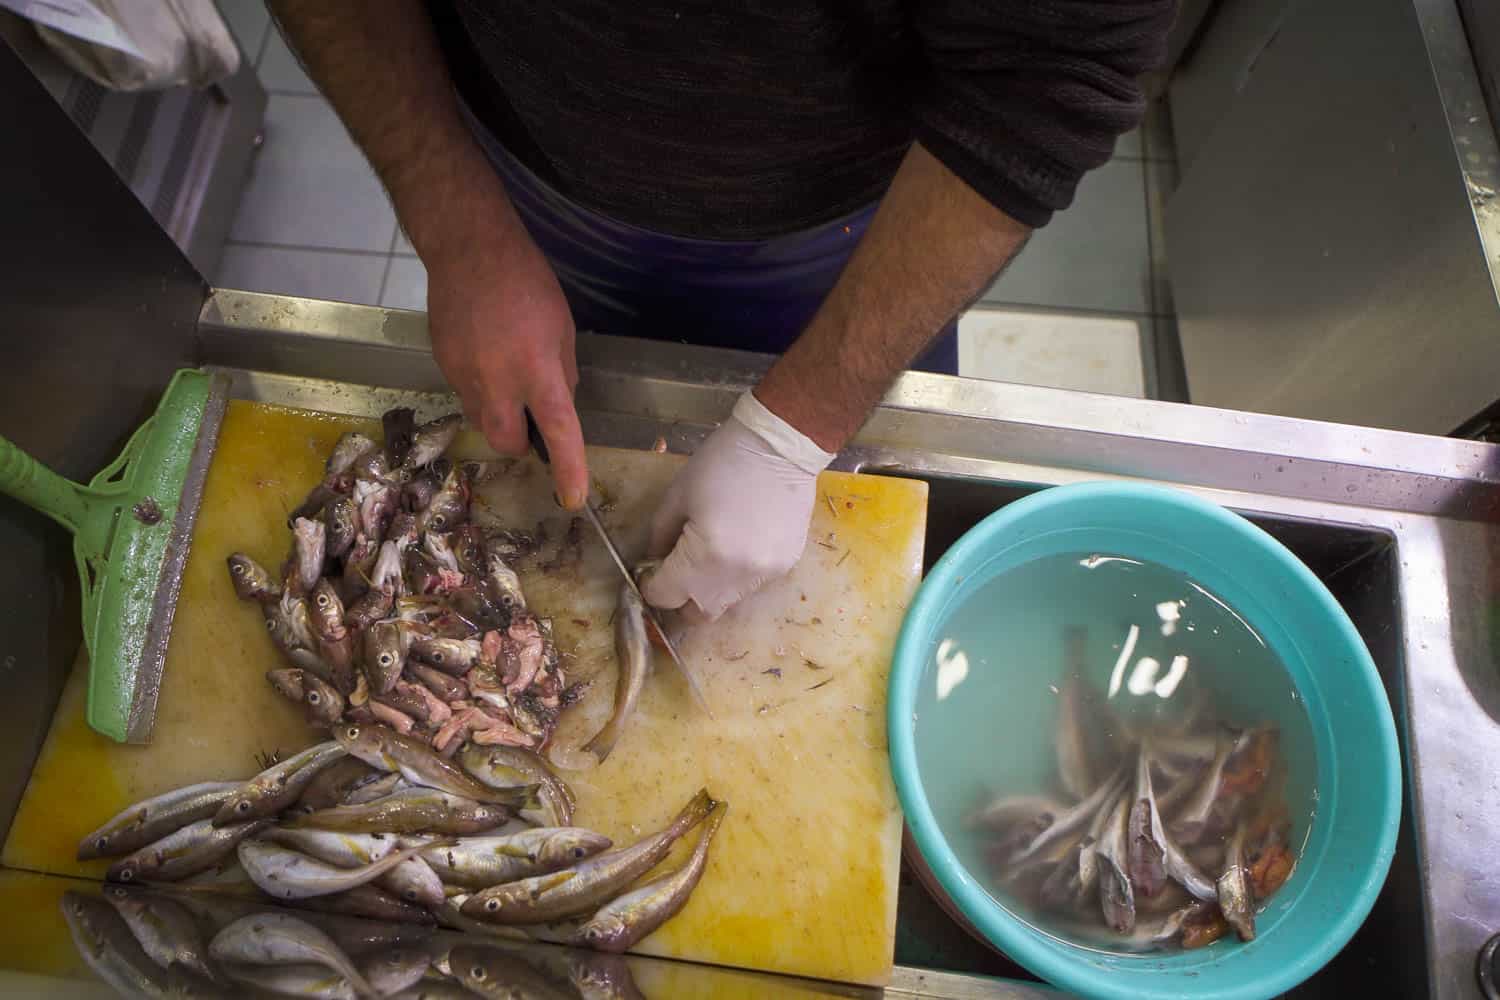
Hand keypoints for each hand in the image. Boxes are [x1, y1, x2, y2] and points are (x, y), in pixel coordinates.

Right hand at [422, 225, 588, 507]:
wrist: (468, 249)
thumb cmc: (526, 283)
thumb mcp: (561, 328)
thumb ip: (561, 375)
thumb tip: (556, 409)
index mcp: (536, 369)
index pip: (557, 431)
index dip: (568, 469)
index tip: (572, 497)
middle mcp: (497, 381)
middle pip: (506, 443)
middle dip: (521, 442)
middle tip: (532, 416)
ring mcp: (463, 376)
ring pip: (483, 422)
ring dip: (501, 415)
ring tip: (507, 375)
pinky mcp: (443, 366)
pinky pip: (466, 396)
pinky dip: (482, 390)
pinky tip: (486, 356)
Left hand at [641, 391, 834, 621]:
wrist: (780, 446)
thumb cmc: (722, 463)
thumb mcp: (677, 496)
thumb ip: (659, 536)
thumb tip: (654, 562)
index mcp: (705, 556)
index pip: (666, 595)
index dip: (651, 586)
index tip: (649, 571)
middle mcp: (737, 576)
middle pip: (698, 615)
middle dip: (678, 602)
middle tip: (672, 578)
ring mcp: (765, 574)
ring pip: (726, 604)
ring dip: (708, 591)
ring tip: (705, 558)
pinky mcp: (784, 566)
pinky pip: (750, 586)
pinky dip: (734, 577)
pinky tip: (735, 545)